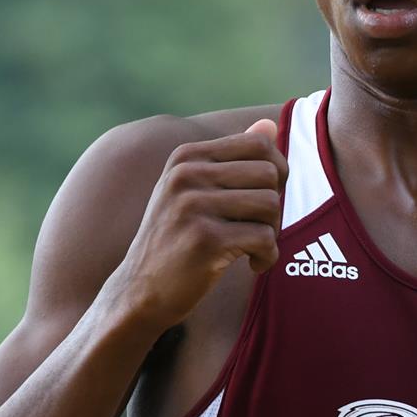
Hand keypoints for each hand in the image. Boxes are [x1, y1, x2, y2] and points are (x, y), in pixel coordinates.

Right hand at [107, 118, 287, 332]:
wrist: (139, 292)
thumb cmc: (175, 241)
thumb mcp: (194, 192)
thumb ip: (232, 159)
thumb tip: (268, 124)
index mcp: (185, 158)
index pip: (259, 144)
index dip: (277, 173)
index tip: (263, 201)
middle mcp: (186, 176)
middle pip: (270, 174)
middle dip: (275, 206)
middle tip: (258, 230)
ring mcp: (192, 207)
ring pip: (270, 205)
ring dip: (272, 233)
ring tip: (253, 248)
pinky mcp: (204, 241)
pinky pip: (265, 238)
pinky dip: (268, 257)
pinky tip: (251, 265)